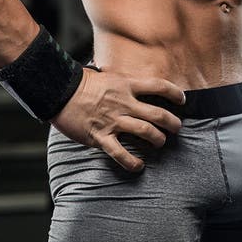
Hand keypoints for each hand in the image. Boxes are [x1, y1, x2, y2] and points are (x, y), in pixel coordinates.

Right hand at [50, 67, 185, 171]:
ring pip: (146, 132)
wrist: (59, 91)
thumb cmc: (81, 82)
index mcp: (126, 85)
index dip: (174, 93)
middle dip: (172, 123)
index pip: (158, 86)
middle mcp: (124, 103)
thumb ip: (121, 81)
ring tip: (160, 143)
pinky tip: (139, 166)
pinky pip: (120, 153)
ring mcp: (113, 121)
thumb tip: (131, 81)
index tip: (182, 99)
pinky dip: (132, 162)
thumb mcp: (106, 75)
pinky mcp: (101, 136)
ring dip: (157, 140)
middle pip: (158, 114)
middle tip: (177, 128)